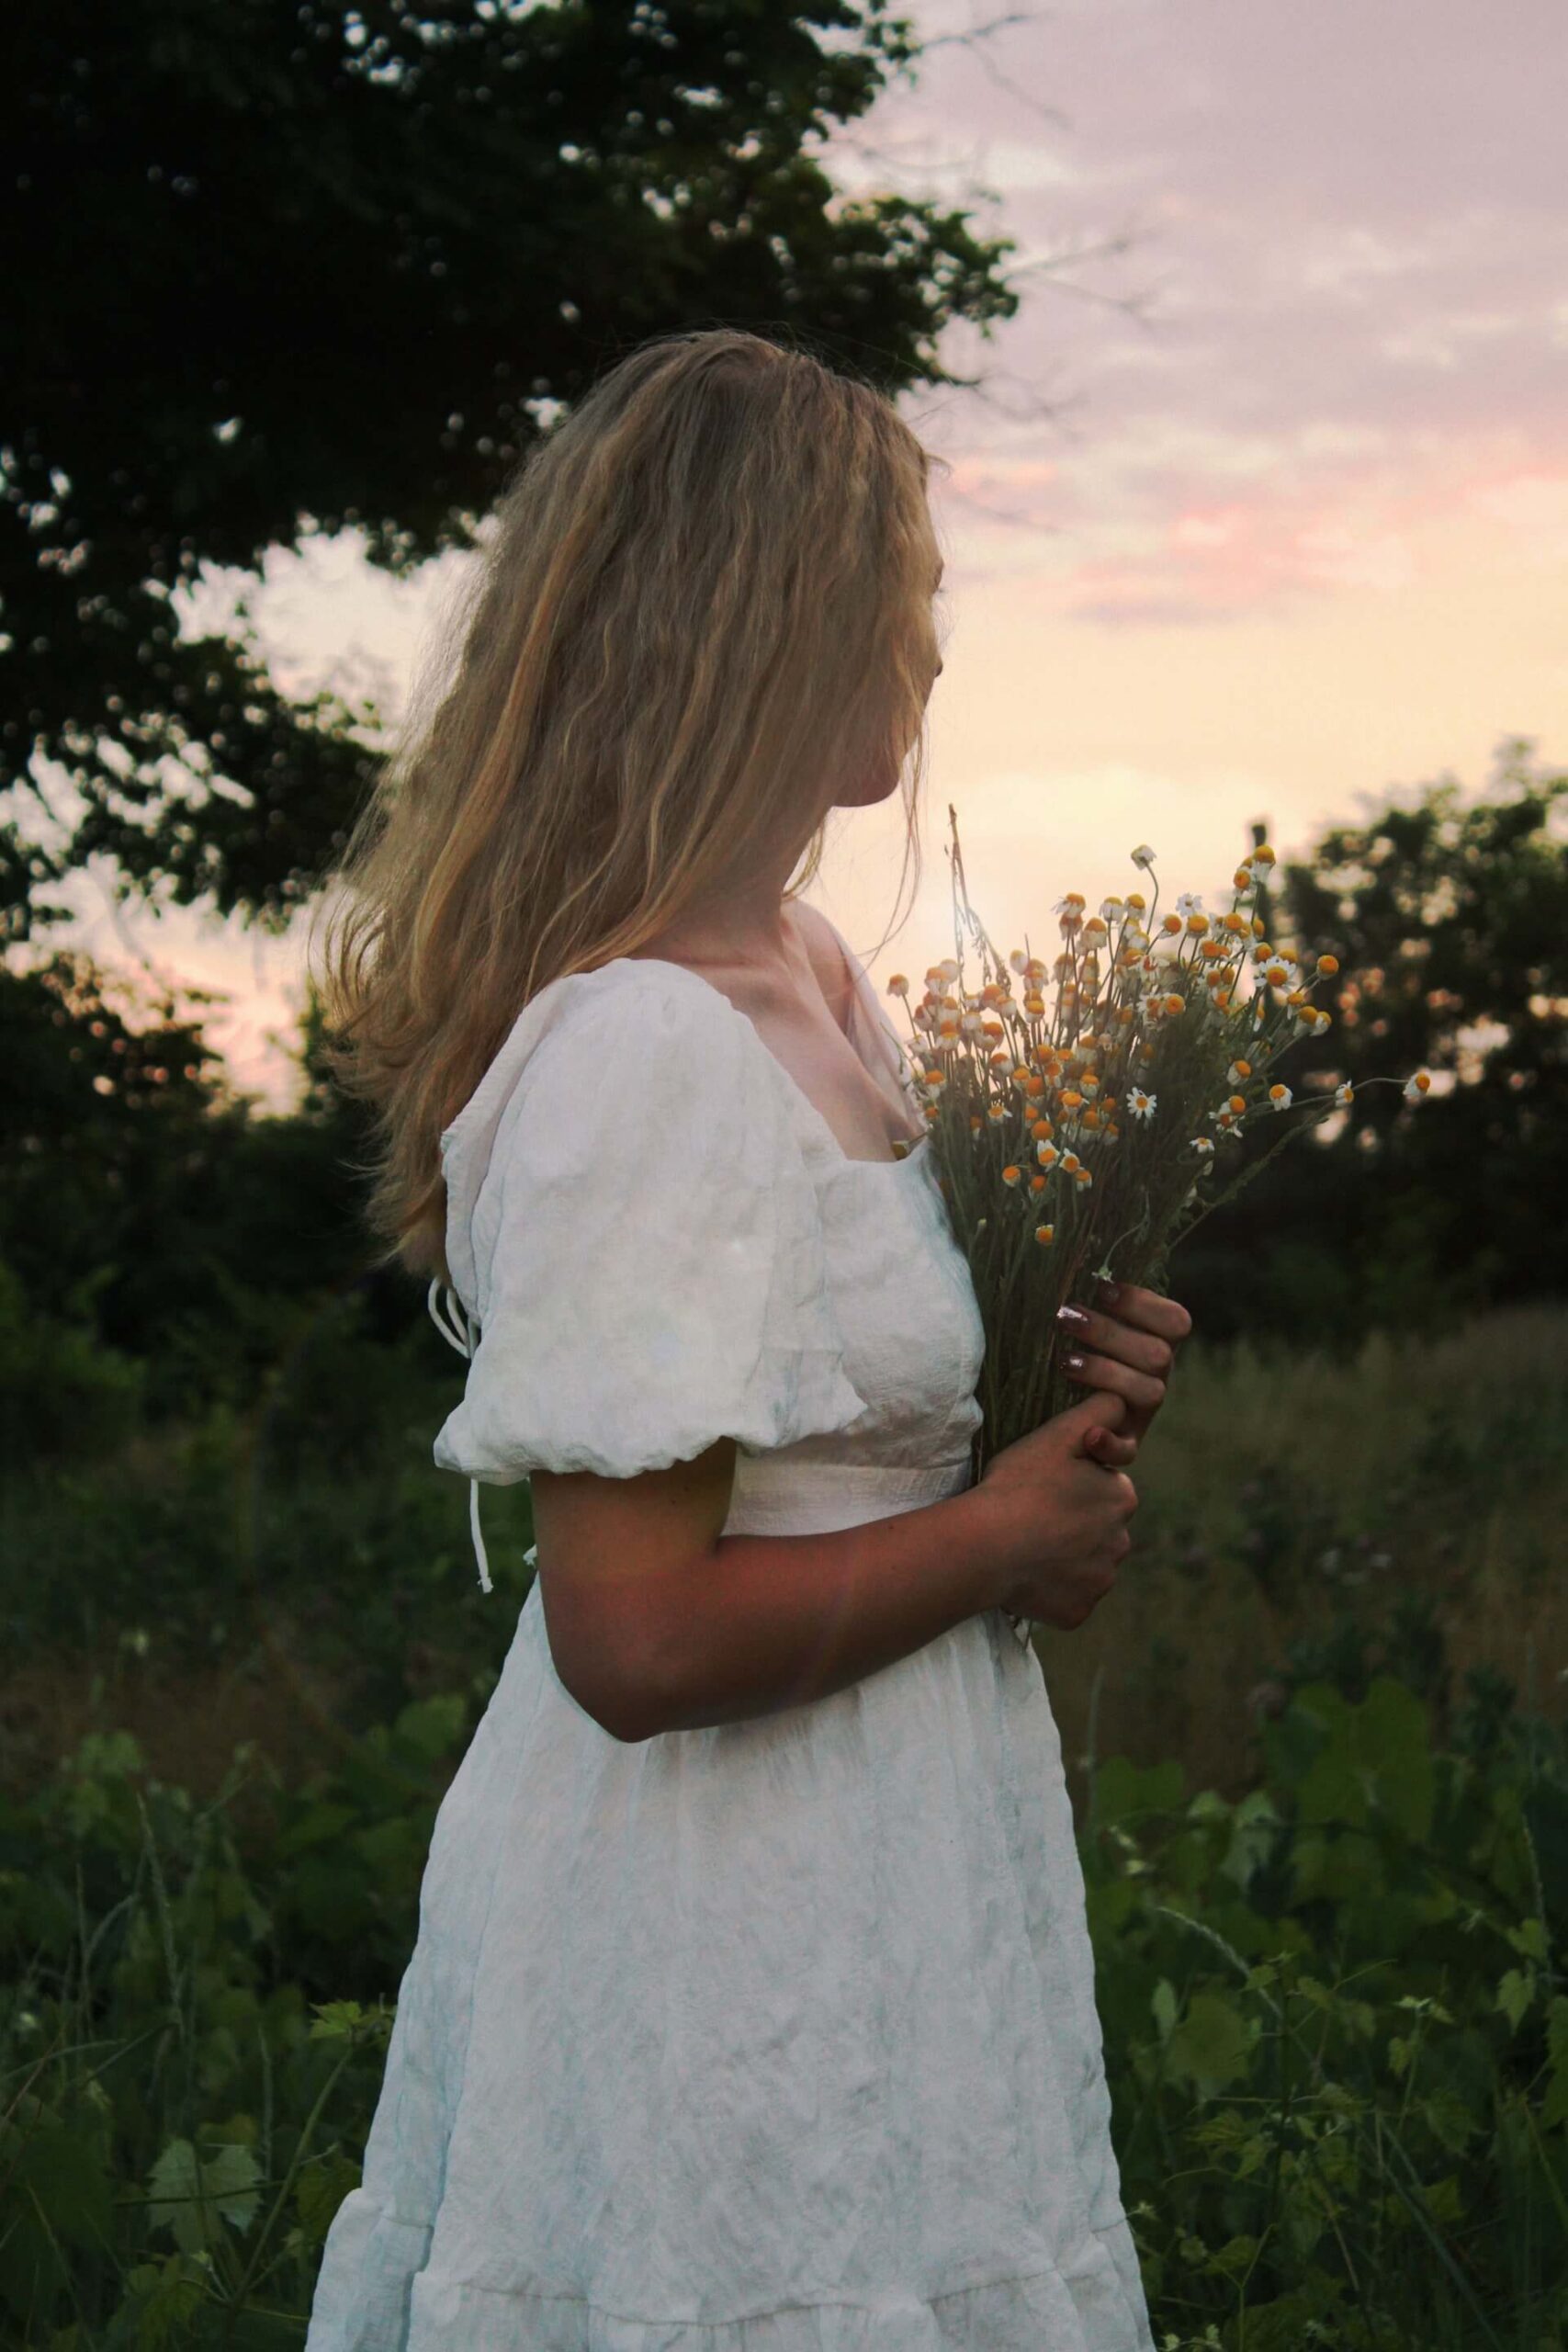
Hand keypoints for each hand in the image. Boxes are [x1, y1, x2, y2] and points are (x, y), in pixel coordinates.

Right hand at [971, 1391, 1140, 1629]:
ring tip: (1025, 1545)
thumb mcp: (1057, 1434)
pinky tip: (1025, 1575)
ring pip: (1085, 1564)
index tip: (1043, 1487)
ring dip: (1064, 1557)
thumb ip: (1099, 1410)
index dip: (1073, 1485)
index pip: (1104, 1488)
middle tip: (1032, 1515)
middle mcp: (1121, 1543)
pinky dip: (1052, 1589)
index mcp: (1122, 1497)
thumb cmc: (1017, 1486)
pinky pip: (1069, 1597)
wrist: (984, 1548)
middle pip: (1098, 1529)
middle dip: (1073, 1523)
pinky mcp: (1078, 1612)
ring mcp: (1100, 1582)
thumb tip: (1123, 1400)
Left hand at [1055, 1280, 1193, 1452]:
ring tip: (1063, 1361)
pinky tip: (1088, 1433)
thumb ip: (1086, 1301)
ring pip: (1150, 1393)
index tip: (1100, 1288)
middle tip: (1065, 1316)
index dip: (1143, 1303)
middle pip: (1158, 1354)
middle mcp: (1155, 1378)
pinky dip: (1110, 1443)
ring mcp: (1142, 1414)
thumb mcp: (1079, 1330)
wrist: (1053, 1421)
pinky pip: (1127, 1451)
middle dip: (1110, 1333)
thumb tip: (1063, 1248)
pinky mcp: (1123, 1447)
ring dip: (1107, 1373)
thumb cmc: (1065, 1358)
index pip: (1176, 1322)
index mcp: (1154, 1345)